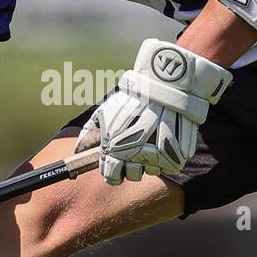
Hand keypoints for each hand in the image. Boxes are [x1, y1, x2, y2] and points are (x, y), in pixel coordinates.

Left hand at [77, 39, 231, 184]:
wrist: (163, 81)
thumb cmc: (131, 97)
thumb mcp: (106, 110)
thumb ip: (90, 130)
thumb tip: (77, 149)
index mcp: (115, 143)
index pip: (111, 174)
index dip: (113, 173)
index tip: (117, 166)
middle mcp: (135, 150)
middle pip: (133, 175)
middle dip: (132, 169)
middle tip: (136, 157)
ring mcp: (157, 151)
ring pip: (153, 170)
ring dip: (152, 163)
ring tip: (152, 149)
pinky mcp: (179, 148)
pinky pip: (174, 164)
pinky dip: (171, 159)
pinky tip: (167, 147)